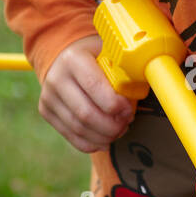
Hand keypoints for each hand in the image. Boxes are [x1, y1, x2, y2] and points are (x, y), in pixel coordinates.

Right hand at [39, 34, 134, 152]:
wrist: (66, 57)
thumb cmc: (96, 56)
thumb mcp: (110, 53)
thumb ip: (124, 67)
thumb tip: (148, 83)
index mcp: (73, 59)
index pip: (94, 88)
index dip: (115, 105)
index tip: (128, 110)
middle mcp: (56, 77)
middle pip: (86, 114)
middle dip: (111, 126)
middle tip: (126, 123)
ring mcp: (48, 96)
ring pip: (79, 128)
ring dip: (104, 136)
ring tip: (119, 131)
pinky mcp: (46, 111)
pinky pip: (71, 136)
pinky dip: (91, 143)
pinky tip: (105, 140)